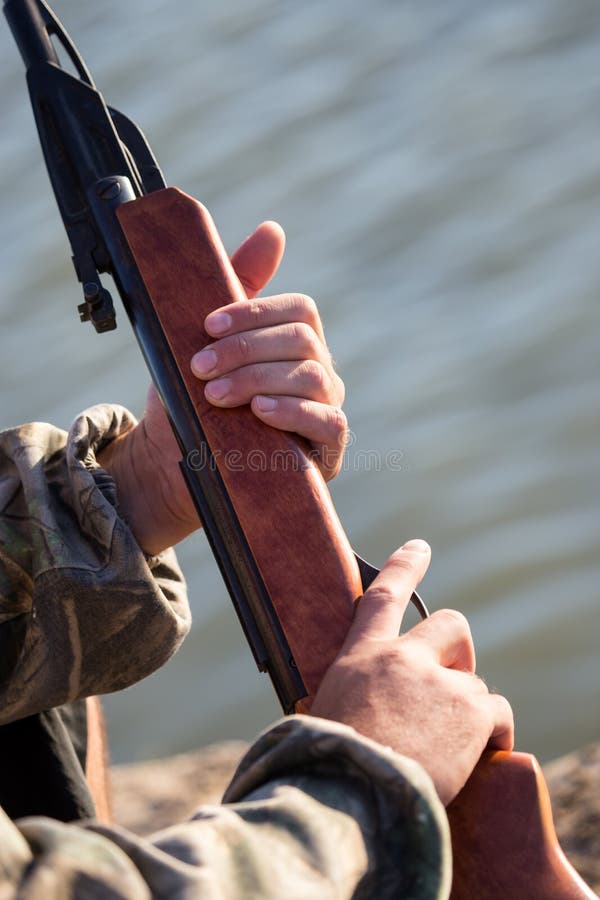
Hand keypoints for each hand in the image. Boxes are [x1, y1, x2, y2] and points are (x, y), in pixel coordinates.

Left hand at [99, 221, 345, 553]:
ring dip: (258, 379)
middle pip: (303, 340)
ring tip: (216, 395)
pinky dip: (293, 413)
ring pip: (312, 377)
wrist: (176, 462)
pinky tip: (260, 412)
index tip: (207, 325)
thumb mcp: (206, 340)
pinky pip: (328, 422)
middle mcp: (318, 373)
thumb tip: (274, 229)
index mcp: (295, 343)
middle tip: (200, 367)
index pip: (299, 309)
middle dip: (246, 349)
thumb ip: (237, 285)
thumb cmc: (193, 397)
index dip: (255, 312)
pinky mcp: (327, 452)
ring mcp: (325, 411)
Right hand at [310, 540, 513, 805]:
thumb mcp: (324, 714)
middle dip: (457, 650)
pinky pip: (498, 710)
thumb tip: (337, 710)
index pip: (383, 595)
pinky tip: (482, 754)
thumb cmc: (330, 763)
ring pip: (473, 681)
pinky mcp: (471, 711)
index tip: (420, 547)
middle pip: (450, 625)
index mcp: (362, 655)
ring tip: (447, 748)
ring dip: (466, 709)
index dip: (404, 566)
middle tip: (452, 681)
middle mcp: (403, 658)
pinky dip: (494, 731)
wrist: (355, 794)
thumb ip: (343, 697)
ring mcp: (440, 681)